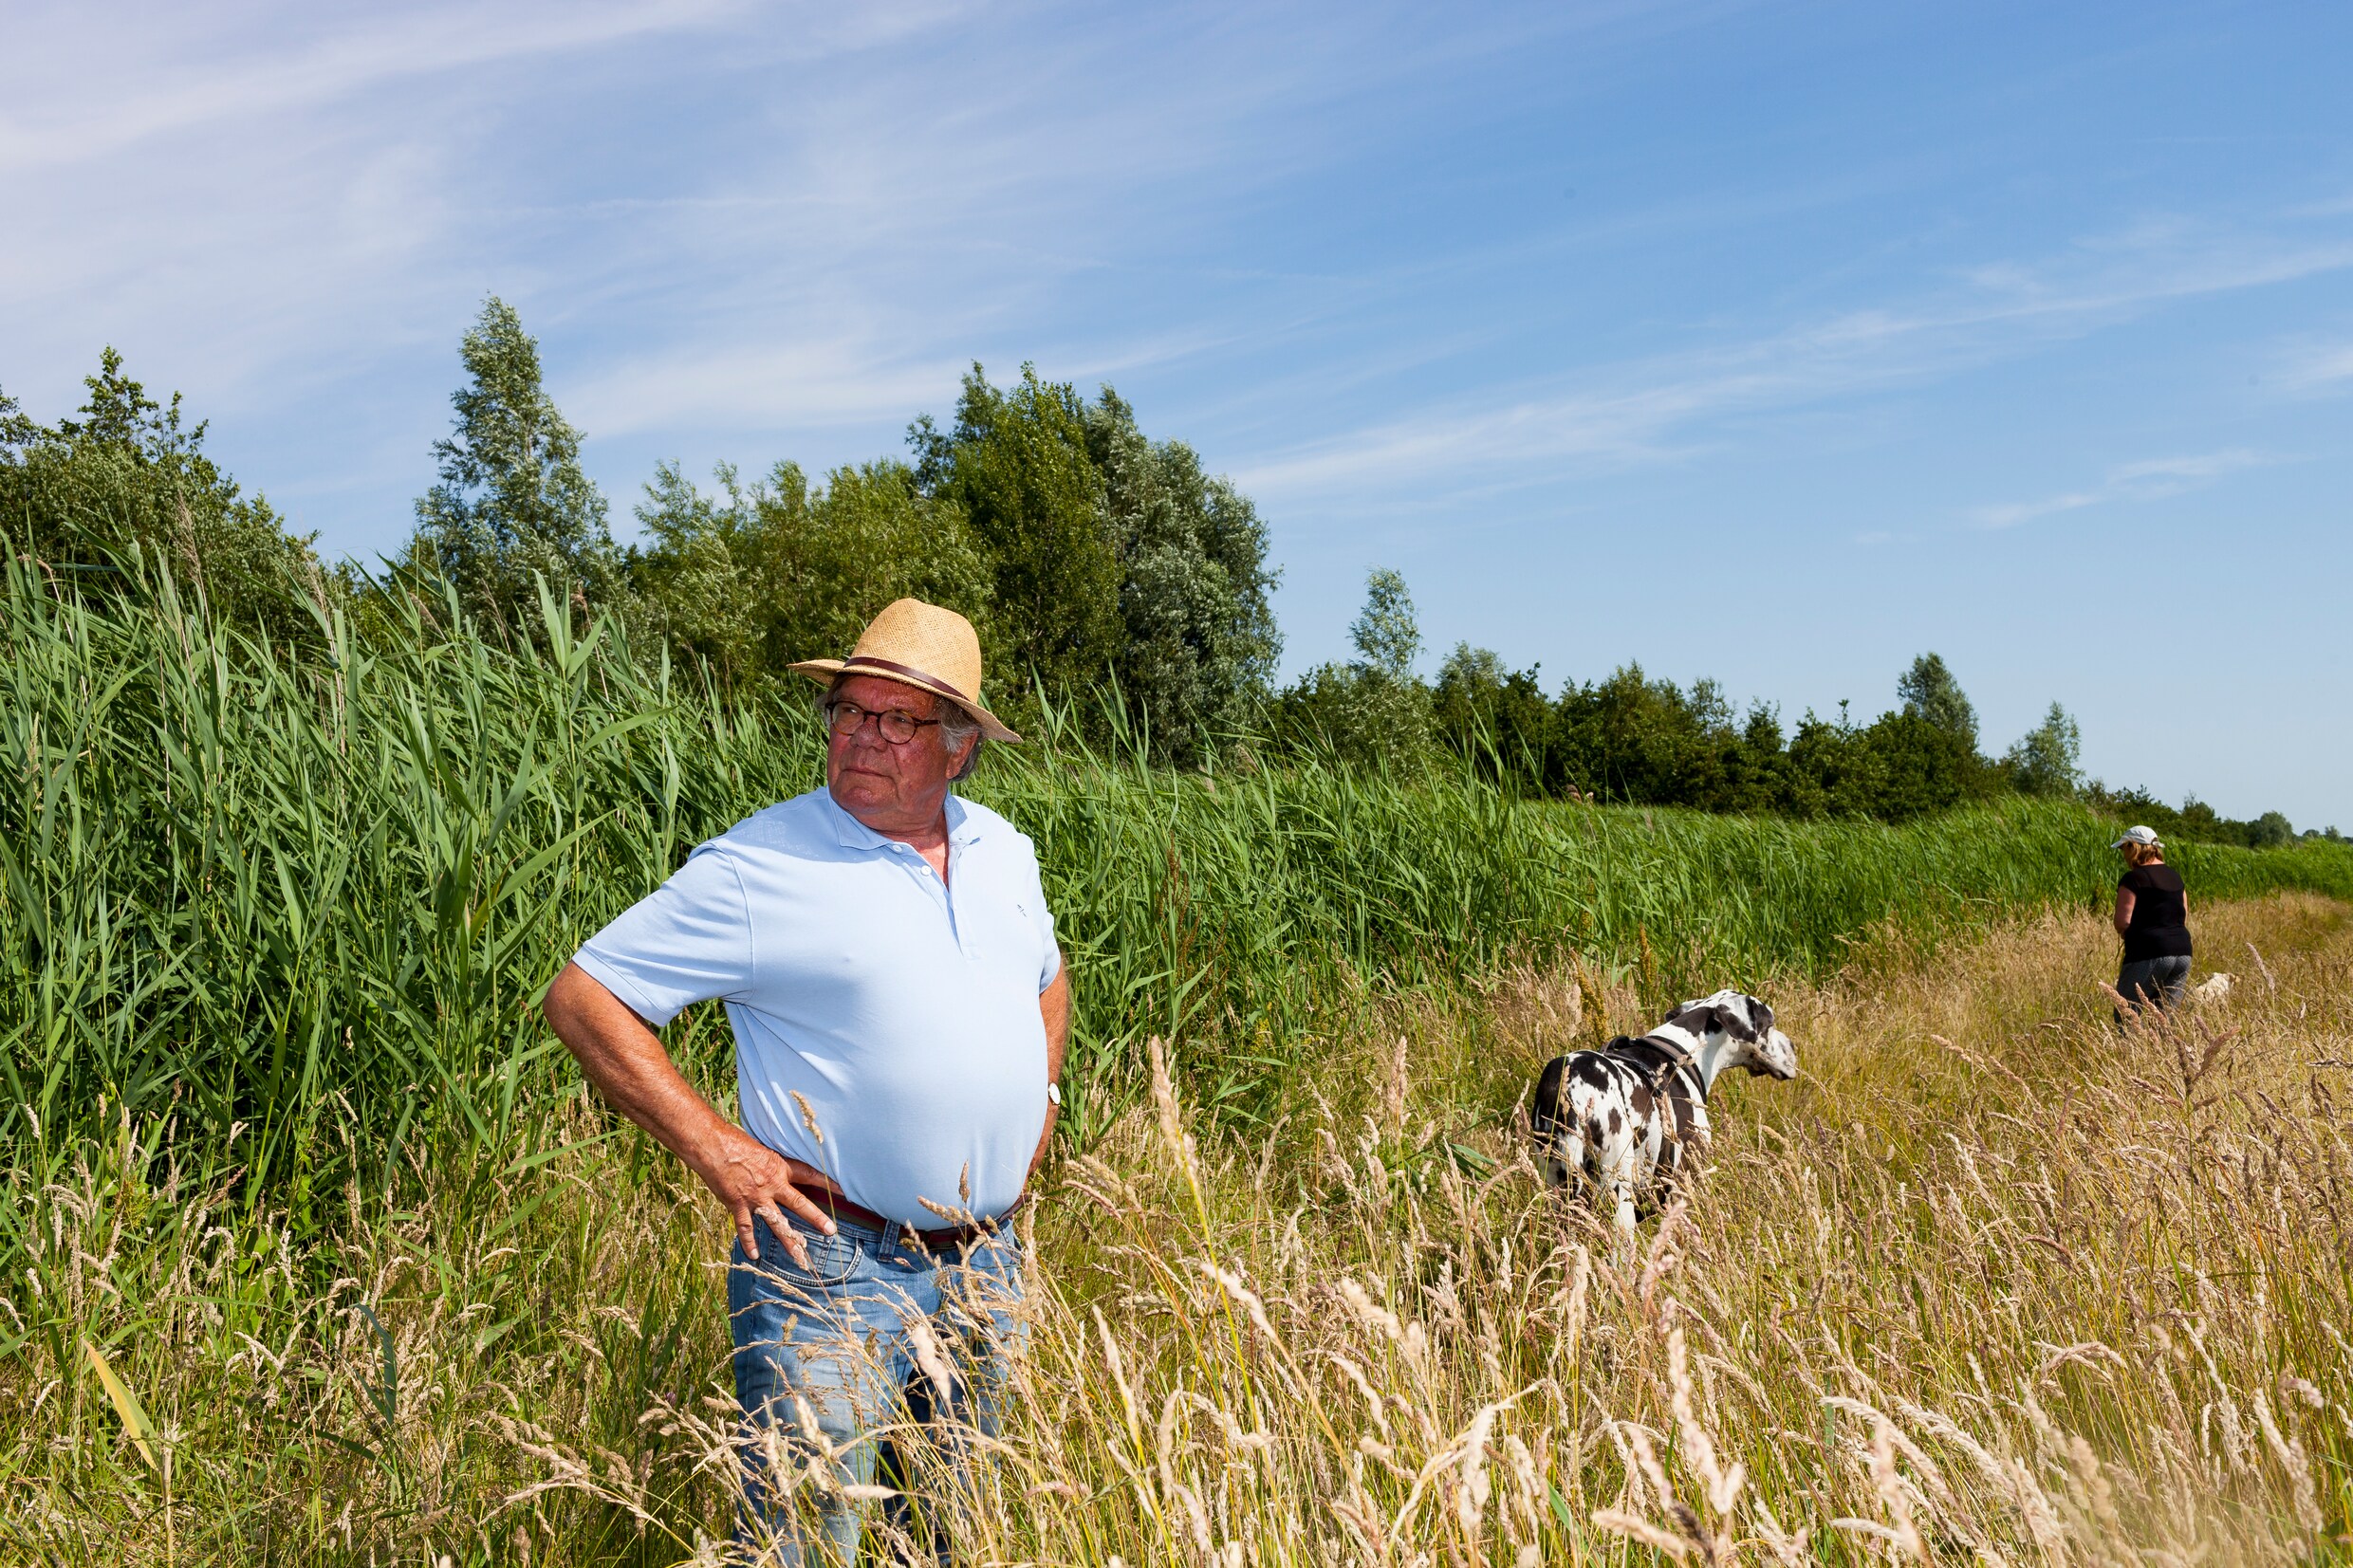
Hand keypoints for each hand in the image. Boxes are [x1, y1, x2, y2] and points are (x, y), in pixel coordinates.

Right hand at [692, 1128, 837, 1266]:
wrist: (712, 1146)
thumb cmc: (734, 1141)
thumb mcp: (761, 1147)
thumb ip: (771, 1161)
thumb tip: (777, 1165)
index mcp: (779, 1167)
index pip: (809, 1175)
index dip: (826, 1182)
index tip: (843, 1190)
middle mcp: (771, 1184)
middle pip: (799, 1204)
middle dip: (816, 1218)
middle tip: (831, 1231)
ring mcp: (755, 1197)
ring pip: (776, 1222)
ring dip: (788, 1240)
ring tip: (800, 1256)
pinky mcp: (738, 1204)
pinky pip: (746, 1228)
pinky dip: (749, 1242)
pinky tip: (755, 1255)